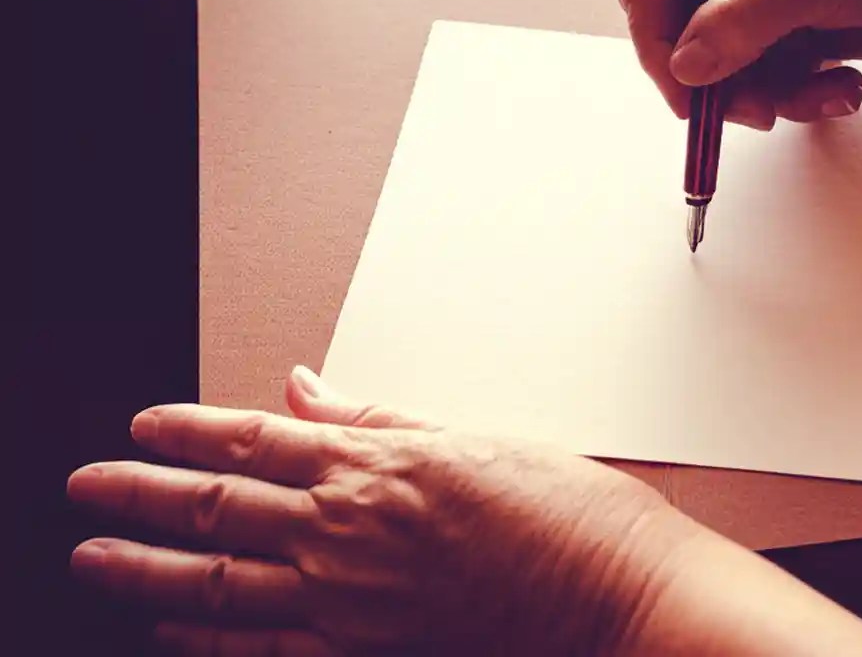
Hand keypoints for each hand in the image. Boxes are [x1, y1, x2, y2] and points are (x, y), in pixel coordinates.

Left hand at [66, 367, 697, 655]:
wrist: (617, 595)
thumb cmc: (567, 515)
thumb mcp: (473, 440)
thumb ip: (380, 419)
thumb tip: (305, 390)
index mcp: (379, 466)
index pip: (255, 440)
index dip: (187, 430)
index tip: (141, 425)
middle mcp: (351, 532)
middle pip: (216, 507)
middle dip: (138, 495)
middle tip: (84, 488)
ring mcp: (353, 598)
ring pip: (221, 581)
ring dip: (147, 569)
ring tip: (95, 560)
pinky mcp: (369, 649)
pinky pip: (266, 648)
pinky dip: (209, 641)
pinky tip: (174, 632)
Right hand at [619, 0, 861, 129]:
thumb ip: (740, 20)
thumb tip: (688, 65)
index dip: (659, 45)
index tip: (687, 91)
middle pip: (686, 40)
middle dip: (728, 85)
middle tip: (762, 109)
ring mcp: (756, 1)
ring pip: (731, 72)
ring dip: (777, 98)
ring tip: (828, 92)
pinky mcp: (785, 32)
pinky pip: (768, 80)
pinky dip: (802, 96)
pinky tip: (843, 86)